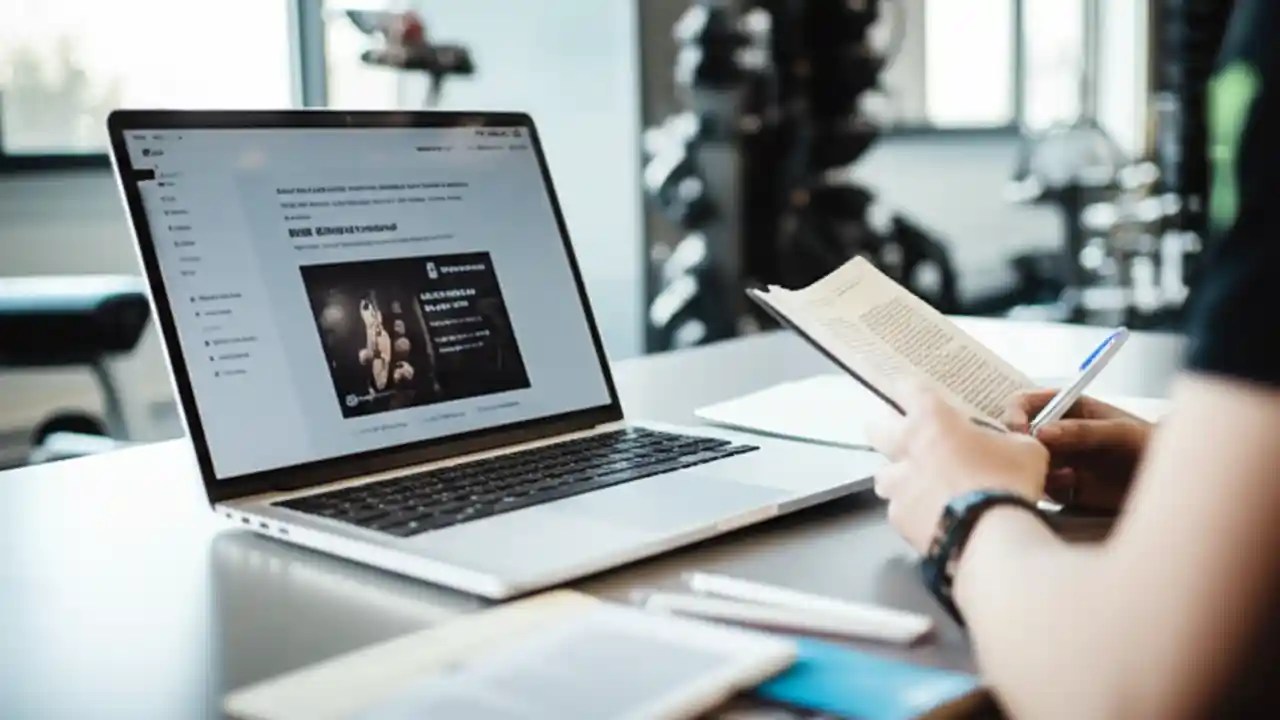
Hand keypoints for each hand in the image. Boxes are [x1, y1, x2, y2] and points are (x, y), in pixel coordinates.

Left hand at [867, 385, 1048, 552]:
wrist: (990, 534)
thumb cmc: (1007, 482)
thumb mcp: (1025, 450)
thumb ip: (1010, 440)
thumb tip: (1012, 442)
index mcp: (933, 420)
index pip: (907, 389)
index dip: (906, 387)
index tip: (907, 389)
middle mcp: (907, 447)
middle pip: (876, 428)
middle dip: (886, 429)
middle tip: (906, 436)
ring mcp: (898, 485)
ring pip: (883, 474)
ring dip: (897, 476)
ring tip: (919, 484)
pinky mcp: (898, 518)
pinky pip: (898, 509)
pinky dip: (912, 512)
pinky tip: (931, 517)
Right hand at [1002, 390, 1152, 512]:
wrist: (1171, 482)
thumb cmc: (1149, 445)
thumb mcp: (1119, 432)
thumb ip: (1081, 430)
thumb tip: (1041, 432)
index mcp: (1067, 408)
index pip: (1025, 402)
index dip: (1015, 413)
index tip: (1018, 429)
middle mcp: (1056, 433)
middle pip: (1017, 434)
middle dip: (1019, 445)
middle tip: (1032, 456)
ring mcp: (1058, 459)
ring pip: (1026, 462)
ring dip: (1037, 467)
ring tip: (1066, 473)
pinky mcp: (1063, 486)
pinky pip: (1042, 485)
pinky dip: (1051, 485)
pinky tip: (1074, 483)